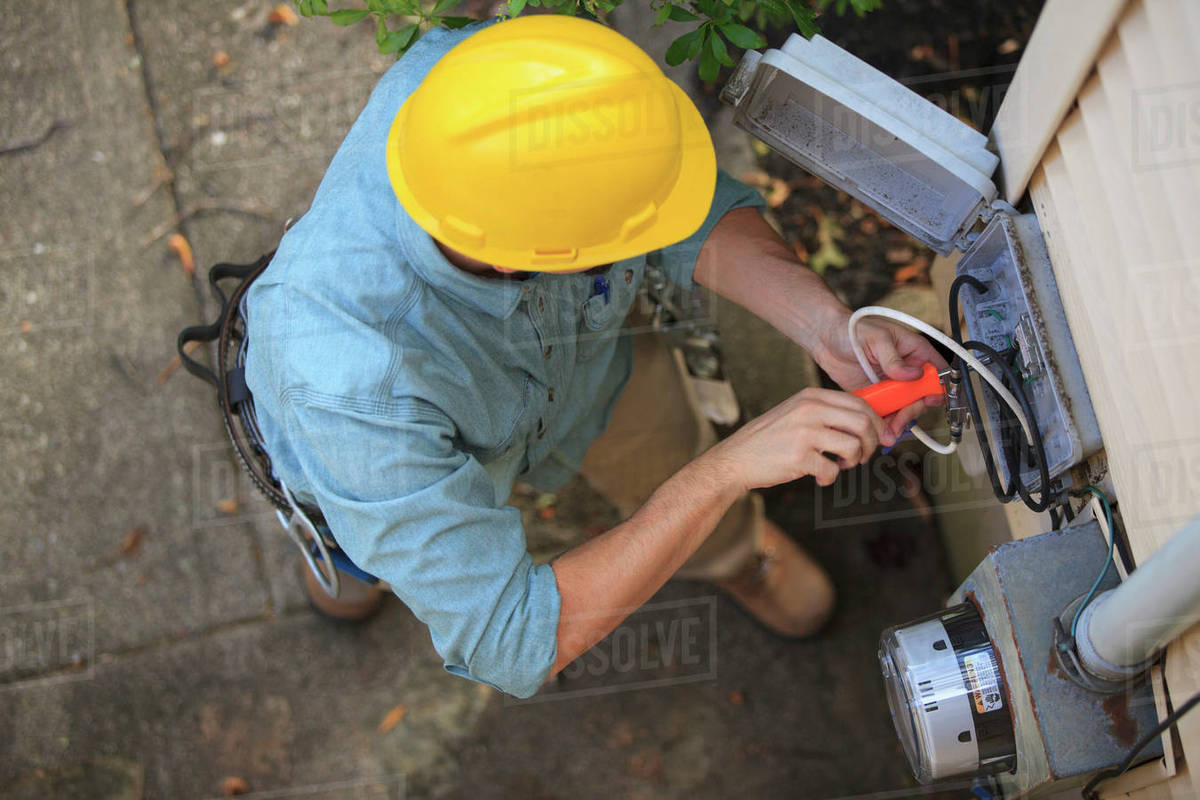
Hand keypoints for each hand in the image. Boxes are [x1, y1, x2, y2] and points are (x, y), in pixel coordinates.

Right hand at [708, 387, 883, 491]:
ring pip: (854, 446)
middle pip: (863, 422)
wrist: (736, 459)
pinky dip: (830, 479)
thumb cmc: (768, 439)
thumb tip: (864, 424)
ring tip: (840, 465)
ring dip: (854, 461)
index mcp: (811, 397)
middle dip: (872, 443)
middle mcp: (809, 410)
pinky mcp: (799, 457)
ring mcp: (804, 433)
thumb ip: (825, 413)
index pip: (859, 403)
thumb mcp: (795, 413)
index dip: (877, 422)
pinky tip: (818, 477)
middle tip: (863, 456)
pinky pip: (833, 471)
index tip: (879, 437)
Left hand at [812, 310, 947, 445]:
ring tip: (888, 431)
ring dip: (898, 421)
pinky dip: (884, 422)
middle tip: (901, 419)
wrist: (825, 338)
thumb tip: (913, 374)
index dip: (937, 387)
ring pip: (904, 408)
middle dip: (913, 410)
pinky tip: (878, 429)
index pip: (936, 371)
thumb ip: (893, 358)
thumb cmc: (853, 329)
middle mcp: (906, 370)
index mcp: (914, 351)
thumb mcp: (876, 338)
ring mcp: (892, 385)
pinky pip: (886, 412)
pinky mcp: (877, 395)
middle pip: (921, 396)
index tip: (929, 399)